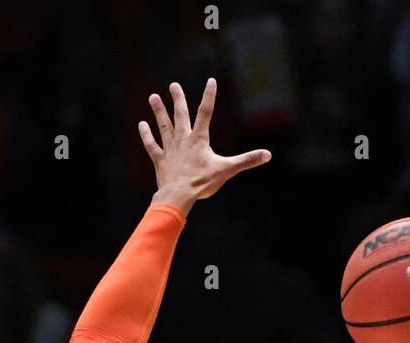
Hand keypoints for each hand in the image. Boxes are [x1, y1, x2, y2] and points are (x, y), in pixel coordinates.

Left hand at [140, 79, 270, 213]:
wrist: (178, 195)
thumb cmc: (202, 183)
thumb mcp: (227, 170)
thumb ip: (247, 160)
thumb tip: (268, 154)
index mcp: (199, 139)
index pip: (206, 112)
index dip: (209, 96)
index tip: (211, 80)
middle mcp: (183, 140)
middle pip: (180, 115)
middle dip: (178, 99)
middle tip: (174, 85)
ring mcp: (170, 149)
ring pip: (163, 126)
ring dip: (159, 112)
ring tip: (153, 97)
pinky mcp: (160, 161)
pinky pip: (152, 145)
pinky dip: (146, 135)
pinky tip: (141, 125)